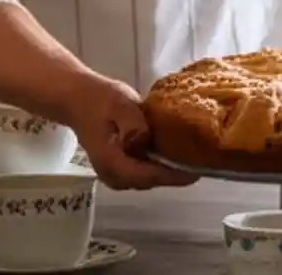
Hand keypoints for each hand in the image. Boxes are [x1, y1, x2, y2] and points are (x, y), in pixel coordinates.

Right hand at [70, 74, 199, 190]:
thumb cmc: (101, 100)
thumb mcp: (120, 104)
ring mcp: (116, 175)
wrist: (79, 100)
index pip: (149, 176)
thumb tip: (146, 141)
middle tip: (202, 159)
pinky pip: (144, 173)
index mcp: (112, 162)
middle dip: (176, 173)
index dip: (175, 175)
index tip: (198, 169)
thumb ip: (134, 124)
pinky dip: (159, 166)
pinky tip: (174, 152)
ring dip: (169, 170)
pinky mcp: (120, 170)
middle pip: (152, 181)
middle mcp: (113, 176)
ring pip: (149, 179)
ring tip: (193, 156)